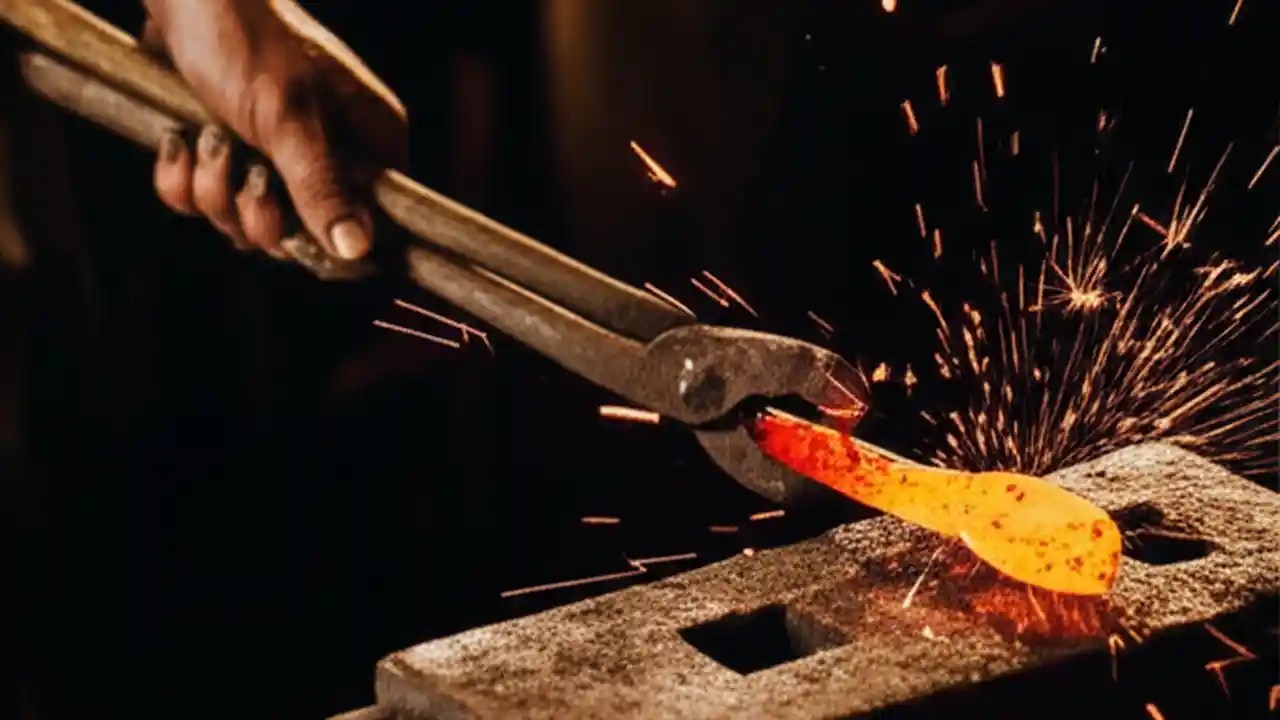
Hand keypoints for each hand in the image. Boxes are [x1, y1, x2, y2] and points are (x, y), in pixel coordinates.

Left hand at [143, 0, 406, 259]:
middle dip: (255, 211)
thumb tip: (356, 249)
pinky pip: (207, 199)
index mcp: (371, 143)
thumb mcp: (287, 120)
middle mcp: (332, 154)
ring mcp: (278, 155)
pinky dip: (184, 179)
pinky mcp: (230, 150)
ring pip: (247, 219)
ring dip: (213, 191)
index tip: (289, 225)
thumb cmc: (246, 41)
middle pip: (300, 233)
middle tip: (243, 170)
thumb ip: (322, 186)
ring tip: (206, 140)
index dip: (324, 235)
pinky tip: (179, 141)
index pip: (368, 222)